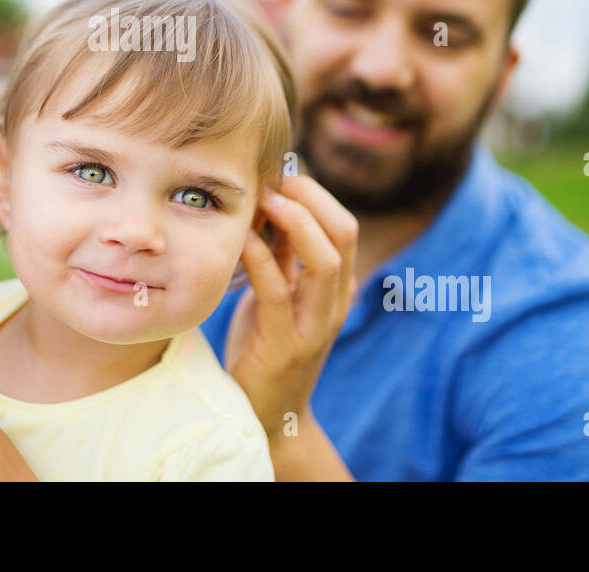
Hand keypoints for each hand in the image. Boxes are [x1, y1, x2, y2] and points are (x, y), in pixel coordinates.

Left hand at [224, 175, 359, 443]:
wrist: (266, 414)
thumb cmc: (265, 344)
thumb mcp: (278, 291)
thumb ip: (280, 253)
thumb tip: (269, 196)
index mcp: (336, 286)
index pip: (343, 224)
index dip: (314, 193)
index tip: (279, 173)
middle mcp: (334, 302)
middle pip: (344, 233)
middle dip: (310, 197)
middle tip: (273, 178)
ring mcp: (314, 326)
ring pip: (325, 261)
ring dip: (295, 222)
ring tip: (266, 200)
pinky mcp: (284, 347)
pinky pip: (279, 294)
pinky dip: (262, 260)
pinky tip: (243, 242)